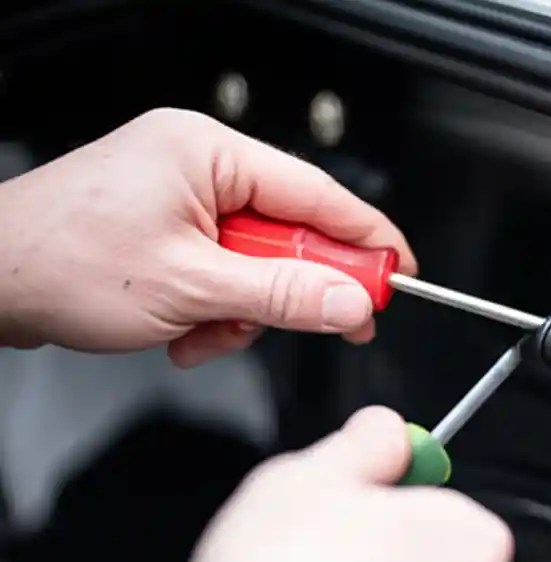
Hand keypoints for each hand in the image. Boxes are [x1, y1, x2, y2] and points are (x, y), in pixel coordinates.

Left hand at [0, 108, 417, 365]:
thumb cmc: (60, 261)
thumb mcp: (191, 288)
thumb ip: (282, 297)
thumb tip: (348, 302)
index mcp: (209, 152)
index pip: (318, 194)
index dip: (367, 239)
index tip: (401, 275)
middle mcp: (197, 165)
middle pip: (289, 233)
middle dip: (286, 291)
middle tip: (320, 323)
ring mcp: (180, 196)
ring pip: (256, 264)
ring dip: (241, 312)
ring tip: (202, 332)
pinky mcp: (165, 227)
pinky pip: (222, 272)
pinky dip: (212, 311)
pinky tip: (182, 330)